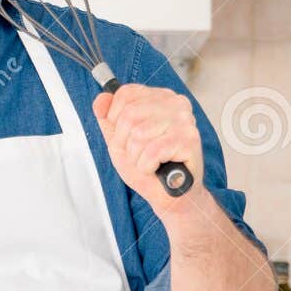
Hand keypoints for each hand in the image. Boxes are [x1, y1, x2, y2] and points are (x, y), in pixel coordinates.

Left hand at [91, 85, 202, 215]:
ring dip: (137, 157)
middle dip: (125, 143)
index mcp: (160, 97)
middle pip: (129, 114)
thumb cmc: (148, 168)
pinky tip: (158, 168)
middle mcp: (175, 103)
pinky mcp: (189, 139)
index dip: (115, 120)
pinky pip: (152, 151)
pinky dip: (147, 167)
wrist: (169, 196)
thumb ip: (107, 119)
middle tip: (140, 156)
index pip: (125, 94)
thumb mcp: (119, 141)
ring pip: (138, 134)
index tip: (125, 138)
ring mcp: (184, 120)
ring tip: (150, 163)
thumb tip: (100, 99)